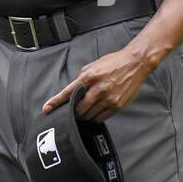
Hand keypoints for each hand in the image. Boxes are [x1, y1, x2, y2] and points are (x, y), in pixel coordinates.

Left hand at [41, 46, 155, 121]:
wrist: (136, 63)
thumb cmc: (113, 63)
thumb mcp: (93, 66)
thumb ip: (82, 79)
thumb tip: (73, 93)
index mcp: (89, 77)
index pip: (68, 93)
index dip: (55, 102)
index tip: (46, 109)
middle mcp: (98, 89)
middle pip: (78, 109)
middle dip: (74, 112)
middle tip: (75, 111)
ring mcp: (108, 98)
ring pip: (89, 115)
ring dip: (85, 115)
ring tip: (89, 108)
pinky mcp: (117, 105)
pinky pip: (101, 118)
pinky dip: (96, 116)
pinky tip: (98, 110)